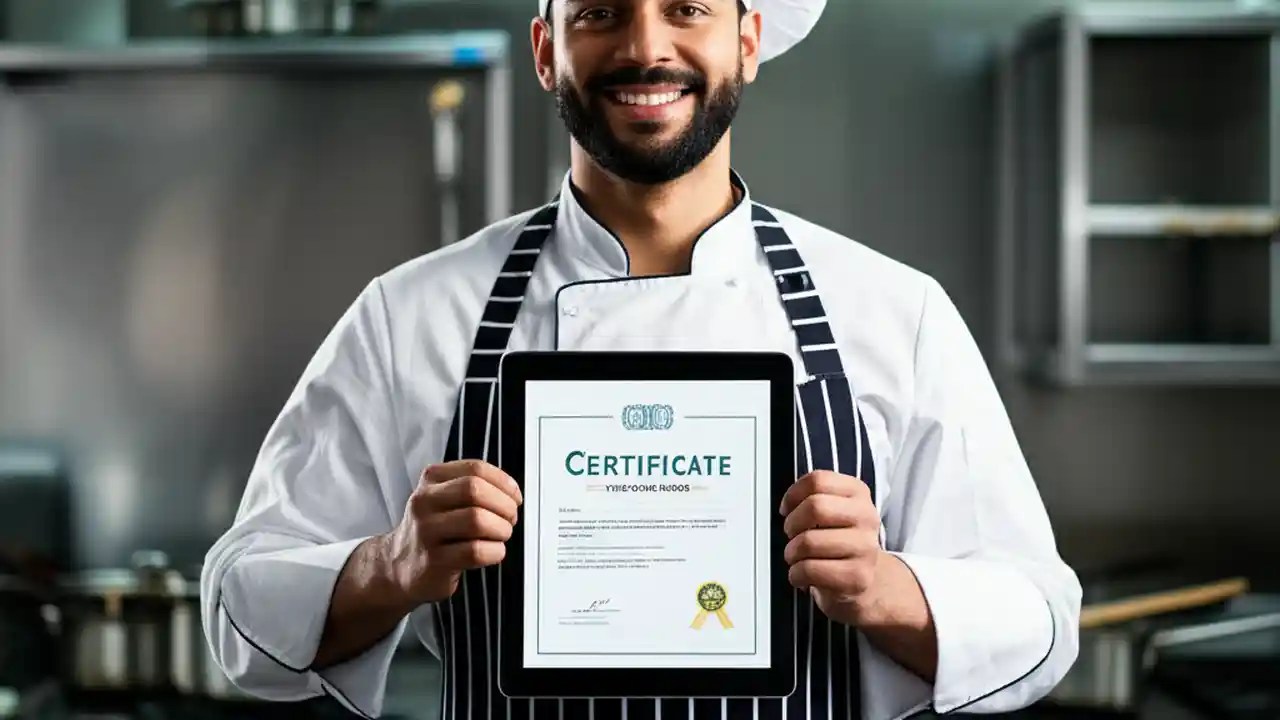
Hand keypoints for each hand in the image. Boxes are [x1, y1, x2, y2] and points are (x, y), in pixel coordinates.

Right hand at [383, 460, 522, 604]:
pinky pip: (476, 551)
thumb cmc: (433, 528)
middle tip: (510, 518)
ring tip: (501, 535)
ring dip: (501, 529)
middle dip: (503, 505)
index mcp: (431, 479)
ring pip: (477, 520)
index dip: (504, 482)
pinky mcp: (434, 561)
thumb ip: (474, 487)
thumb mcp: (444, 497)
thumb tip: (512, 493)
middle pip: (475, 491)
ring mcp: (426, 532)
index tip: (515, 497)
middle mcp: (424, 502)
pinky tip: (492, 552)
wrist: (399, 564)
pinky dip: (495, 551)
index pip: (475, 469)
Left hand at [780, 470, 880, 622]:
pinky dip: (796, 575)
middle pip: (815, 507)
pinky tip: (803, 576)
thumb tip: (787, 505)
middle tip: (792, 535)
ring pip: (808, 541)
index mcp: (858, 493)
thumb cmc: (839, 542)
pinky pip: (810, 569)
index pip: (818, 480)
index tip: (787, 509)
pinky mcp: (858, 576)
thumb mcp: (834, 511)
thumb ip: (812, 498)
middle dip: (792, 524)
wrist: (865, 580)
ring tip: (798, 558)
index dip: (793, 495)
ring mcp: (865, 547)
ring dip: (792, 553)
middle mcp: (866, 516)